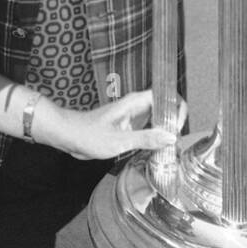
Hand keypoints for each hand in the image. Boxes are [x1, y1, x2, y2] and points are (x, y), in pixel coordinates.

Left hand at [36, 90, 184, 160]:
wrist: (68, 135)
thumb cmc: (89, 134)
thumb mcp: (120, 140)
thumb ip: (146, 138)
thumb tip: (171, 137)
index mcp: (135, 103)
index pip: (166, 96)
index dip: (177, 108)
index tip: (178, 128)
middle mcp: (135, 106)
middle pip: (164, 107)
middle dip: (174, 122)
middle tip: (176, 142)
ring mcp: (131, 116)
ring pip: (157, 119)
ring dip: (165, 131)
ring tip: (170, 148)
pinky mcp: (127, 127)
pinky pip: (147, 129)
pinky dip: (154, 138)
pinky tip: (156, 151)